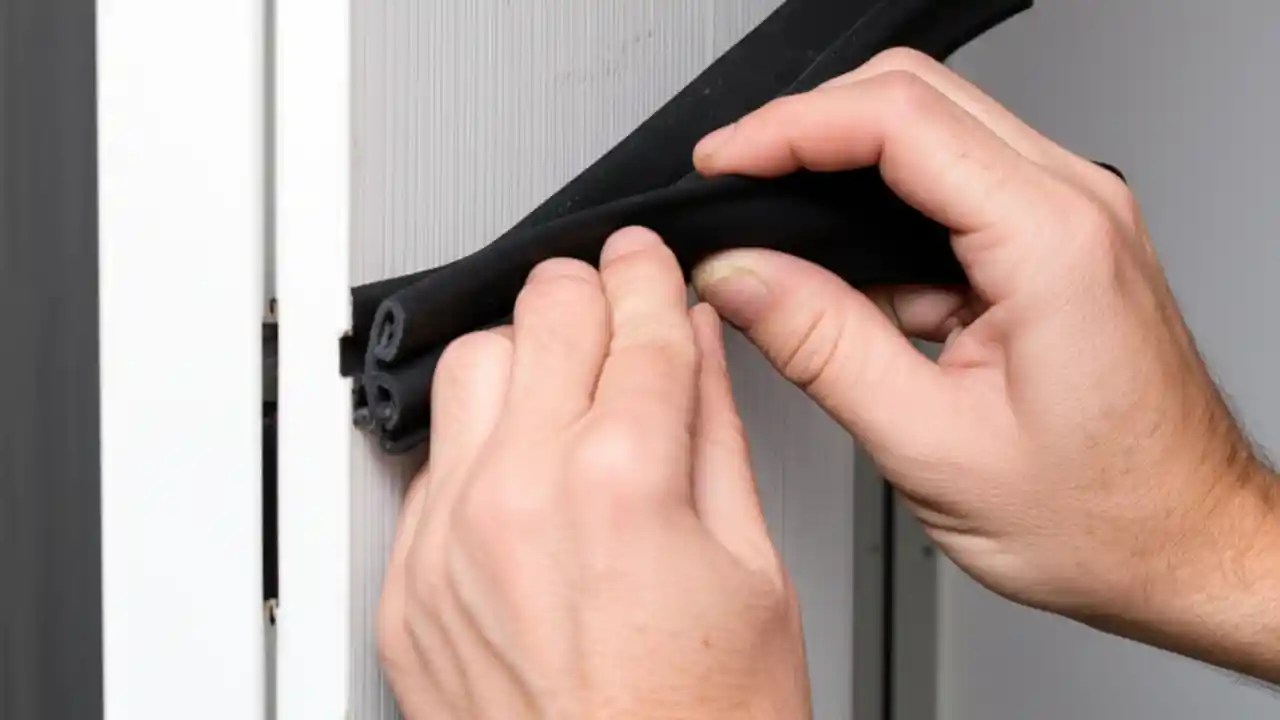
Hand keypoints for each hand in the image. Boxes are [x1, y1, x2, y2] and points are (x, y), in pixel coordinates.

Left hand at [377, 229, 810, 718]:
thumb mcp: (753, 570)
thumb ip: (715, 434)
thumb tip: (693, 348)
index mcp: (621, 485)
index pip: (634, 323)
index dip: (649, 276)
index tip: (648, 261)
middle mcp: (517, 500)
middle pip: (541, 315)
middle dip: (588, 294)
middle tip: (616, 306)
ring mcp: (448, 544)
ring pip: (469, 369)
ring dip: (525, 356)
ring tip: (569, 388)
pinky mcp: (410, 589)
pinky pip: (433, 465)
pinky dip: (481, 446)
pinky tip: (527, 476)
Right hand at [691, 49, 1279, 679]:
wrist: (1185, 543)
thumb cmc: (1101, 516)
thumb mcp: (934, 446)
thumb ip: (822, 348)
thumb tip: (740, 276)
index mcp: (1053, 243)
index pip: (900, 121)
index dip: (791, 128)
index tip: (722, 163)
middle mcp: (1075, 207)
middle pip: (915, 96)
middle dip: (807, 125)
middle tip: (733, 176)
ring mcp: (1072, 218)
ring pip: (932, 130)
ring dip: (842, 164)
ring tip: (772, 226)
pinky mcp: (1057, 242)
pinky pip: (954, 186)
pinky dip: (882, 213)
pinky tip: (845, 276)